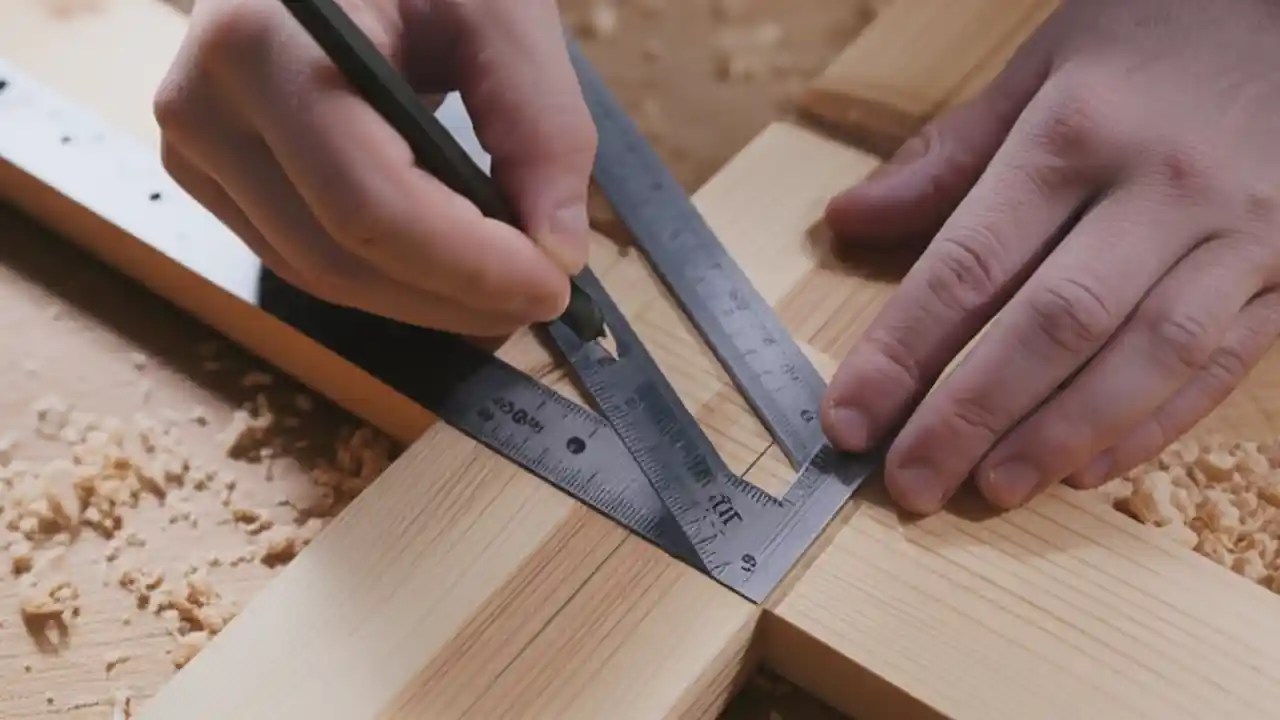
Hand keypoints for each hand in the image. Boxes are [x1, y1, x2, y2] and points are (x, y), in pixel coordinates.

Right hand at [154, 0, 596, 336]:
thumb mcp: (499, 8)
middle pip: (340, 257)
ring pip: (318, 275)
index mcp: (264, 42)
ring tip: (508, 286)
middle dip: (456, 295)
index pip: (371, 205)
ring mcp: (193, 145)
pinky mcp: (208, 171)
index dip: (470, 266)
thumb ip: (542, 126)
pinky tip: (451, 264)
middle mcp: (203, 104)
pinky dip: (386, 274)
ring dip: (425, 298)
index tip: (555, 288)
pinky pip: (301, 256)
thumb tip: (558, 254)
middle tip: (547, 297)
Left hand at [820, 0, 1279, 514]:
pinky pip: (1222, 364)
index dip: (902, 351)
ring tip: (989, 490)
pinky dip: (1154, 425)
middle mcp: (1161, 189)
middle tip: (909, 483)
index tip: (851, 418)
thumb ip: (949, 153)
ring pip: (1146, 358)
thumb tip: (849, 219)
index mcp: (1079, 131)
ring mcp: (1239, 235)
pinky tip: (1089, 468)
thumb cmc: (1162, 29)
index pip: (970, 263)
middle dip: (971, 415)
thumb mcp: (1045, 62)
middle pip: (1054, 325)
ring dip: (1060, 435)